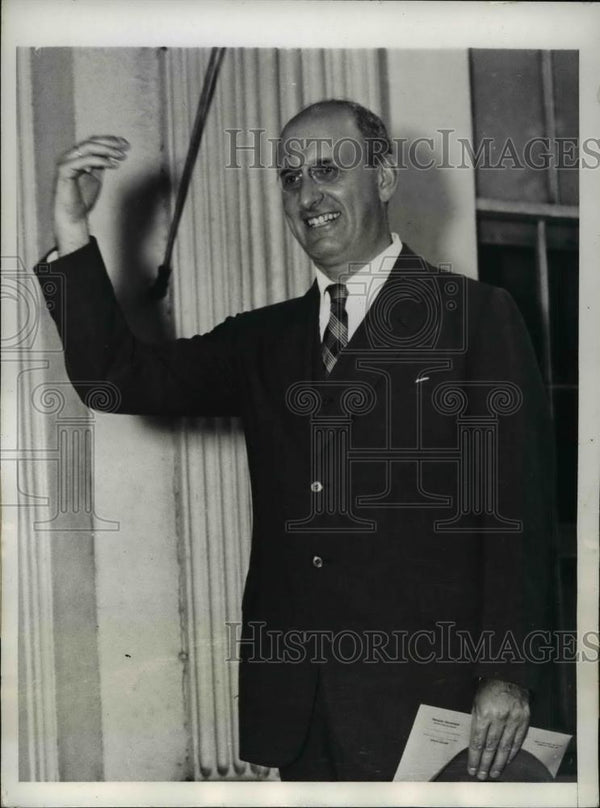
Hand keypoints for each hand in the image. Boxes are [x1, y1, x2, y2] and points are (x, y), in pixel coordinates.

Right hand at [53, 135, 129, 254]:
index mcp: (76, 157)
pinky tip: (113, 164)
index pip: (93, 142)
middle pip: (91, 142)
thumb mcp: (96, 177)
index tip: (125, 143)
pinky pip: (84, 161)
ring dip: (107, 150)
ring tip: (121, 156)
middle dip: (110, 143)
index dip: (109, 140)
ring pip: (87, 148)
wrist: (73, 215)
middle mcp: (69, 156)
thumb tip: (112, 153)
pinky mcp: (64, 170)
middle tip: (125, 147)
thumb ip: (100, 165)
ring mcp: (66, 162)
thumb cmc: (83, 198)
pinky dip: (99, 161)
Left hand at [467, 678, 529, 779]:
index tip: (471, 768)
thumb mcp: (476, 701)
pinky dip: (512, 753)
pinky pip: (517, 741)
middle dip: (484, 763)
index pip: (477, 741)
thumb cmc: (488, 688)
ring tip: (493, 774)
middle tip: (481, 776)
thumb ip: (476, 721)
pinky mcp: (524, 720)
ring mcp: (513, 720)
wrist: (509, 675)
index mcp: (483, 713)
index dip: (474, 757)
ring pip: (505, 747)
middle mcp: (498, 718)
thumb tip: (475, 744)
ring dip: (499, 763)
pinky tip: (507, 761)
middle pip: (491, 747)